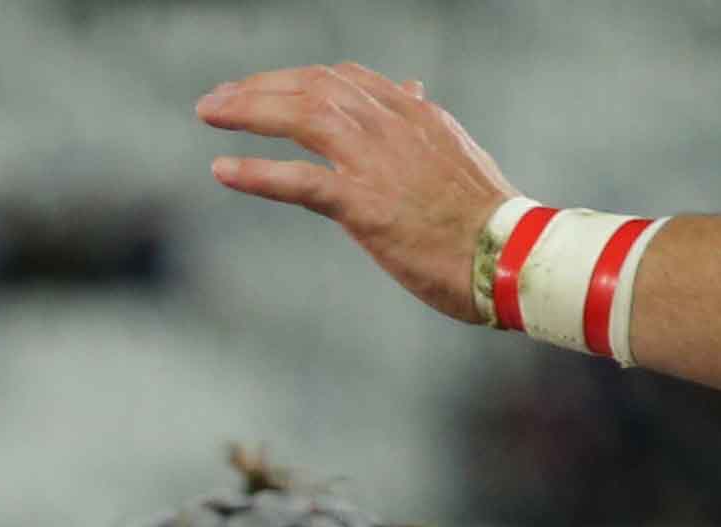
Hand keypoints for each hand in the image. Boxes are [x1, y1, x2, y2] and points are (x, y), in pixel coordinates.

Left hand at [193, 65, 516, 324]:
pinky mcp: (365, 205)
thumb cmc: (485, 217)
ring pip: (303, 116)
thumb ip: (422, 122)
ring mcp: (377, 162)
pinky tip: (222, 169)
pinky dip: (257, 171)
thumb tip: (410, 90)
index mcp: (413, 113)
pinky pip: (301, 180)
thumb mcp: (454, 153)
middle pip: (314, 86)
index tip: (259, 88)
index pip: (343, 78)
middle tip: (215, 100)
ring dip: (249, 111)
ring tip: (209, 115)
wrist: (511, 256)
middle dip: (259, 88)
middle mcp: (393, 125)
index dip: (294, 78)